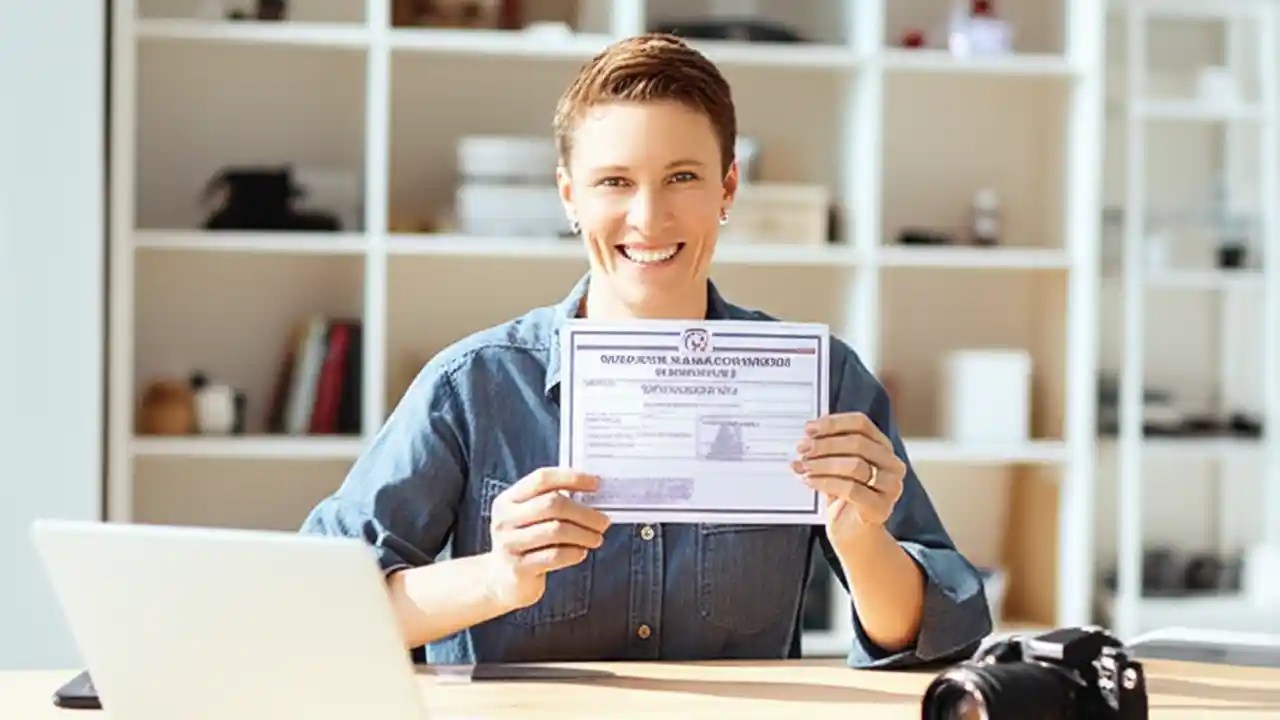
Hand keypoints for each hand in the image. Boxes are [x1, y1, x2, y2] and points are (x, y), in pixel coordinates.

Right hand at [483, 468, 610, 612]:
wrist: (501, 581)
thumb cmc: (525, 544)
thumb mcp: (529, 519)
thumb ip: (554, 504)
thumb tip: (594, 496)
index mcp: (508, 499)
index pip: (542, 479)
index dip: (571, 478)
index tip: (596, 483)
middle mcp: (505, 519)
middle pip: (552, 504)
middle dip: (584, 512)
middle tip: (603, 521)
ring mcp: (509, 544)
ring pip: (557, 530)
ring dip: (584, 534)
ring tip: (596, 538)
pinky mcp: (518, 568)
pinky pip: (555, 555)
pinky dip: (575, 552)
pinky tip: (581, 552)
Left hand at [791, 412, 905, 539]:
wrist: (853, 533)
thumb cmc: (843, 495)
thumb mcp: (836, 465)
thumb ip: (828, 447)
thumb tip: (807, 433)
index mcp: (882, 446)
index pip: (861, 424)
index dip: (834, 423)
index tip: (809, 428)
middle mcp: (892, 464)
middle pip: (858, 443)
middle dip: (825, 444)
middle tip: (802, 448)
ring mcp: (890, 487)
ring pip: (854, 465)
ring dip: (823, 463)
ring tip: (803, 466)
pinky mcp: (880, 508)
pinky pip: (851, 489)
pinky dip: (825, 482)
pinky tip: (808, 480)